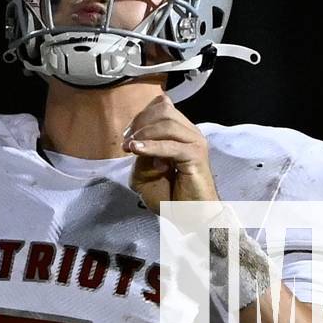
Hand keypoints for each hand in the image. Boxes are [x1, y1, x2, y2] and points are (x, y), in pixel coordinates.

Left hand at [122, 94, 218, 211]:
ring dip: (143, 134)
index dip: (141, 116)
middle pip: (163, 110)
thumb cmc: (170, 196)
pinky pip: (171, 145)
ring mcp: (195, 142)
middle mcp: (189, 133)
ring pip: (167, 123)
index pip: (162, 105)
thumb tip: (138, 139)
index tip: (127, 135)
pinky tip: (137, 150)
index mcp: (180, 132)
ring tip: (131, 148)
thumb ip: (142, 151)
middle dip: (140, 123)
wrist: (190, 217)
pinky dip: (151, 146)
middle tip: (127, 142)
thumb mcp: (145, 171)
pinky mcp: (196, 156)